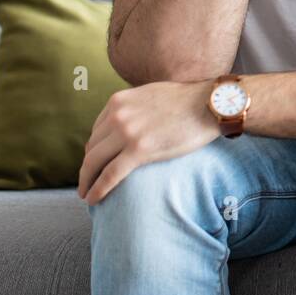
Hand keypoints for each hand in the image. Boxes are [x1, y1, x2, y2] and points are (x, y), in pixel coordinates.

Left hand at [77, 79, 221, 205]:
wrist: (209, 104)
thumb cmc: (189, 101)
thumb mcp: (151, 95)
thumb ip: (134, 108)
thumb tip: (131, 124)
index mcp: (118, 101)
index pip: (96, 130)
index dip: (94, 150)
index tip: (96, 163)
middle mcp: (118, 115)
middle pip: (91, 148)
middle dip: (87, 167)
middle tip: (86, 182)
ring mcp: (127, 132)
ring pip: (94, 162)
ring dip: (87, 181)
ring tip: (86, 194)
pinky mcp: (139, 150)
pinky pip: (110, 174)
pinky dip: (98, 189)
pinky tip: (93, 199)